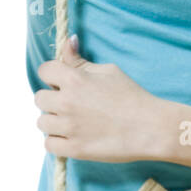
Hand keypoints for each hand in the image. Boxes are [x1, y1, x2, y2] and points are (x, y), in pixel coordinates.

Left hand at [35, 35, 160, 161]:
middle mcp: (67, 102)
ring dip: (54, 121)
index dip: (53, 75)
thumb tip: (68, 41)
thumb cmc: (132, 96)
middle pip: (39, 98)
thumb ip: (81, 60)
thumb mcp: (108, 71)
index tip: (62, 82)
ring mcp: (69, 128)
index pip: (44, 71)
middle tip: (72, 104)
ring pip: (41, 122)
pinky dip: (57, 141)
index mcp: (74, 79)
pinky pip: (48, 144)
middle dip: (53, 99)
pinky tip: (72, 137)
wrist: (151, 128)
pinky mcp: (74, 149)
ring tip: (73, 122)